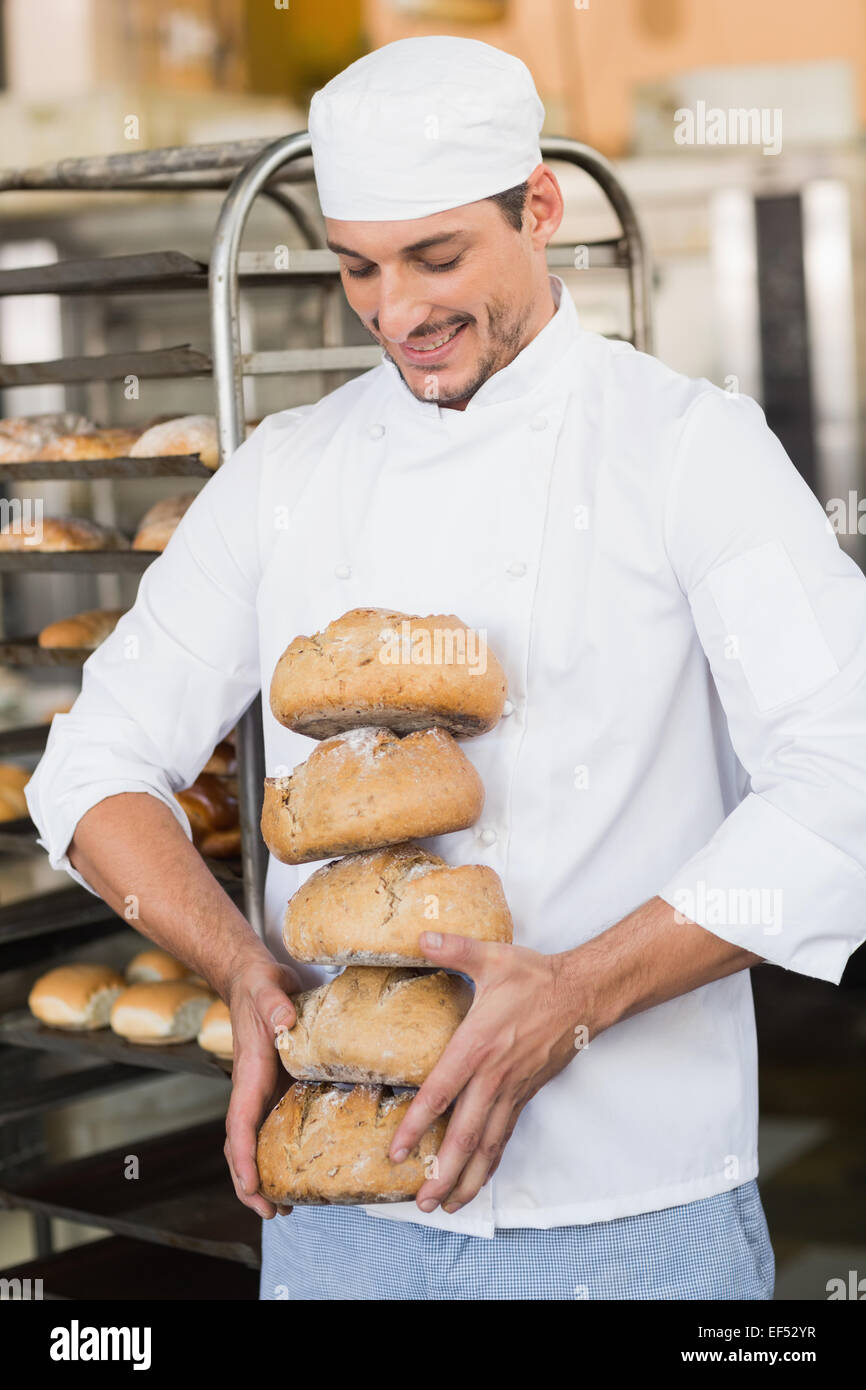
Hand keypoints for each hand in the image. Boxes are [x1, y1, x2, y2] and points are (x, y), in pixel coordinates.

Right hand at [223, 946, 300, 1219]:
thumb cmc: (260, 985)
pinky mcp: (274, 1085)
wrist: (251, 978)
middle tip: (272, 1213)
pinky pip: (270, 1126)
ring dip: (260, 1175)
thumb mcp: (270, 989)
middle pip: (241, 1144)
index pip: (240, 1123)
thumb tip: (285, 1021)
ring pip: (253, 1140)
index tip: (252, 1185)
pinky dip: (276, 1152)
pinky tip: (296, 1166)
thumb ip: (276, 1004)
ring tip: (283, 1206)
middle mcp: (251, 1088)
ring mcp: (261, 1090)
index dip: (243, 1157)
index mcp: (249, 1073)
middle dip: (249, 1182)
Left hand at [389, 933, 586, 1214]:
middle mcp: (494, 1075)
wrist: (584, 994)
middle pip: (465, 1133)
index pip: (442, 1092)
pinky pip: (505, 1135)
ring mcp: (513, 1089)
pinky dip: (490, 1163)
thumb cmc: (535, 977)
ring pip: (487, 1143)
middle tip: (422, 1200)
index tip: (397, 1150)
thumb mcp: (493, 957)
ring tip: (446, 1205)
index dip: (417, 1125)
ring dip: (467, 1177)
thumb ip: (454, 948)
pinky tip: (477, 1179)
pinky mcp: (527, 1094)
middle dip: (442, 1170)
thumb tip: (420, 936)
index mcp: (478, 1045)